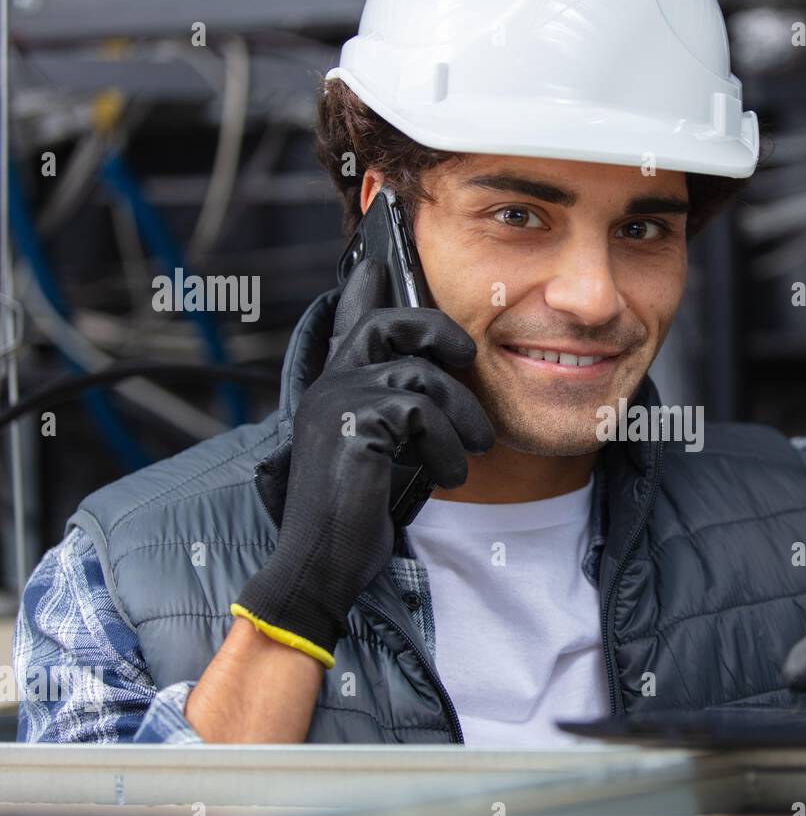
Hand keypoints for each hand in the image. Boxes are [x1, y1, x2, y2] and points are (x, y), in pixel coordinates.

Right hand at [232, 257, 494, 666]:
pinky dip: (447, 445)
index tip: (381, 251)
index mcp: (334, 388)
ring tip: (473, 449)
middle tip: (468, 354)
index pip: (350, 321)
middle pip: (388, 323)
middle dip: (439, 332)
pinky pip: (421, 412)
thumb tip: (436, 387)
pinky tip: (448, 474)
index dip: (368, 286)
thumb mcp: (382, 453)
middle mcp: (328, 387)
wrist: (323, 564)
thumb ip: (398, 413)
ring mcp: (336, 404)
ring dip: (461, 414)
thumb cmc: (357, 512)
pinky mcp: (352, 427)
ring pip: (420, 376)